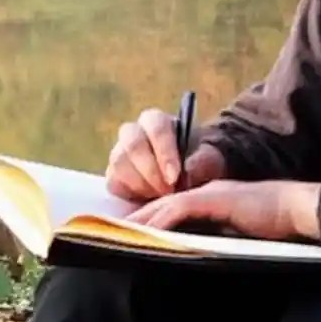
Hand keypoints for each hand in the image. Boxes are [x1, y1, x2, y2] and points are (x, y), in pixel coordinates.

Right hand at [105, 108, 226, 200]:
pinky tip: (148, 200)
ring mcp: (119, 152)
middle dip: (150, 171)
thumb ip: (201, 162)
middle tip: (167, 191)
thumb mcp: (208, 161)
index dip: (164, 152)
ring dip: (141, 184)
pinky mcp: (112, 174)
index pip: (157, 128)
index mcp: (158, 121)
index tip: (175, 177)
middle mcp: (134, 132)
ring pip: (120, 163)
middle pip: (133, 144)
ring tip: (161, 197)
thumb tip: (187, 171)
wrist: (186, 180)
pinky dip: (131, 194)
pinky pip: (114, 182)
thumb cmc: (198, 164)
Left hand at [126, 180, 320, 241]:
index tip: (132, 230)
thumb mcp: (239, 228)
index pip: (174, 205)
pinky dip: (163, 219)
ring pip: (168, 203)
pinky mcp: (216, 198)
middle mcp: (206, 190)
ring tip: (123, 231)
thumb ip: (218, 232)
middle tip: (114, 229)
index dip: (152, 216)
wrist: (295, 207)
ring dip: (144, 218)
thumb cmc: (273, 221)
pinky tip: (150, 229)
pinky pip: (182, 208)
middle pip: (164, 202)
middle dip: (140, 216)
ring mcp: (210, 192)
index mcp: (210, 195)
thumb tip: (199, 247)